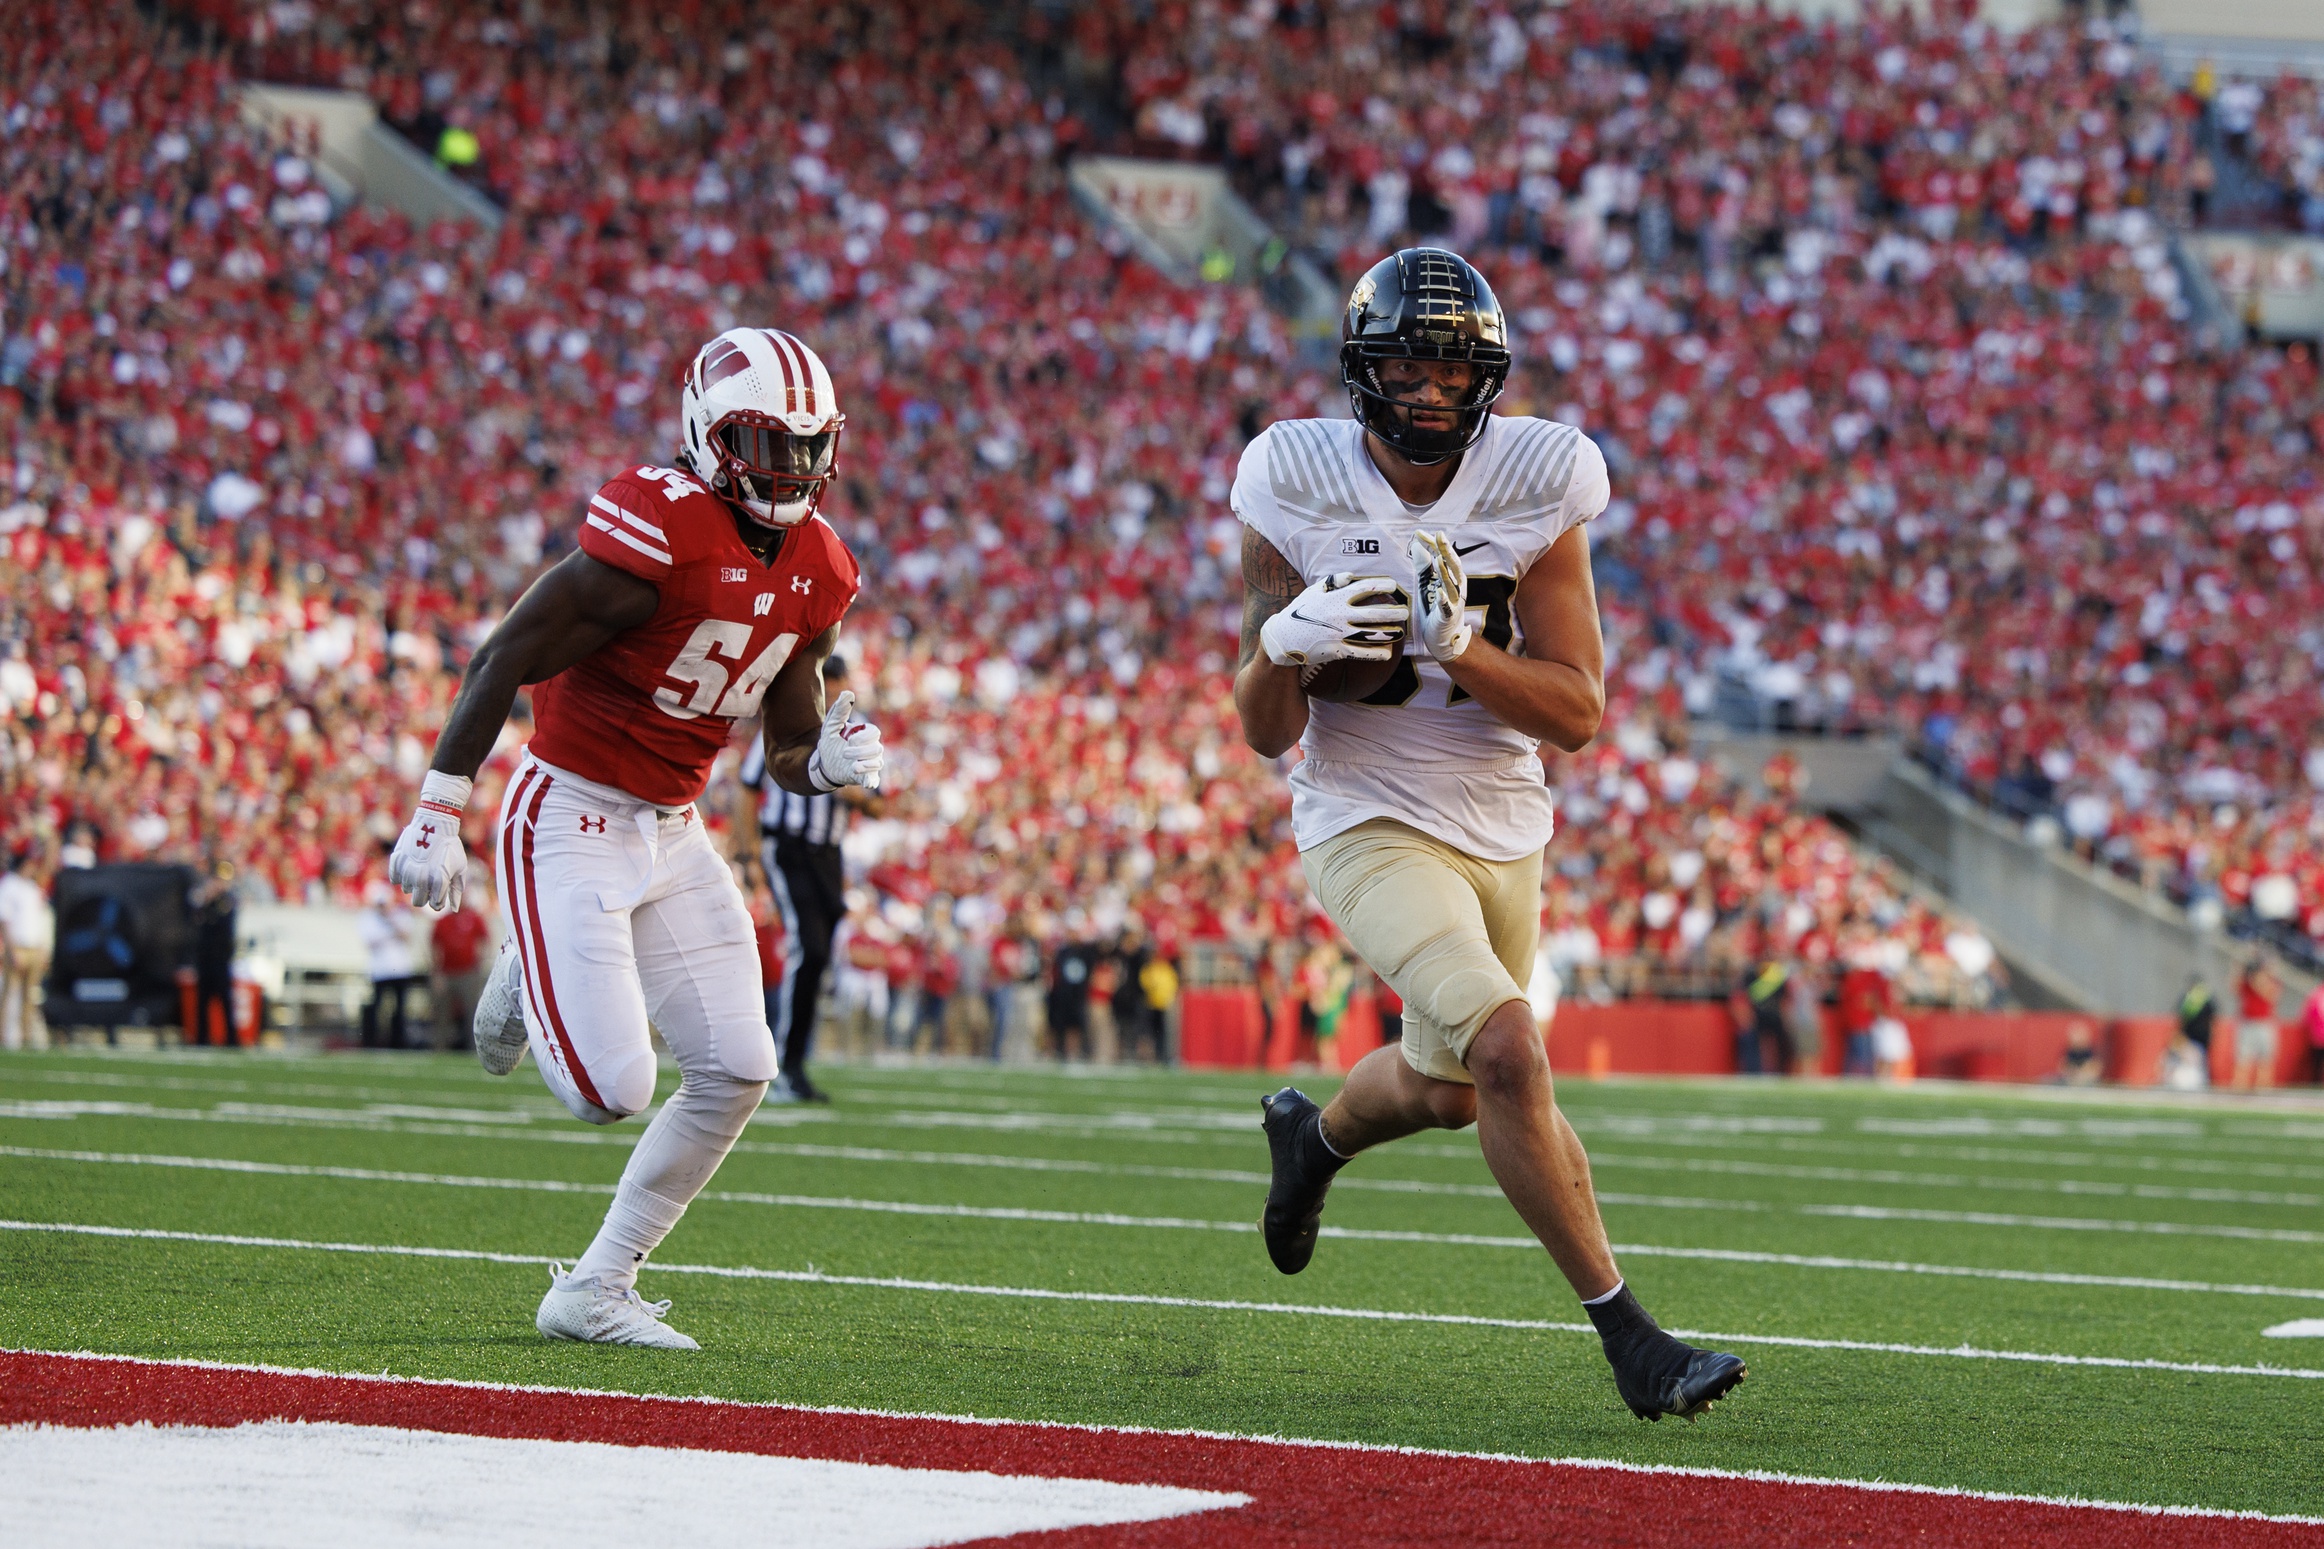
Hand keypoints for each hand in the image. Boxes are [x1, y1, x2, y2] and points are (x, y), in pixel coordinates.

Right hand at [387, 772, 471, 910]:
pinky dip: (401, 876)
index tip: (439, 894)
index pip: (435, 905)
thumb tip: (454, 909)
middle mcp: (421, 877)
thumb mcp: (460, 868)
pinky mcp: (397, 861)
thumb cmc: (451, 847)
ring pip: (406, 890)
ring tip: (422, 870)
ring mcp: (407, 869)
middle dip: (424, 897)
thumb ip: (456, 890)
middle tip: (429, 887)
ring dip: (414, 884)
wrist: (435, 824)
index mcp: (439, 880)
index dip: (438, 902)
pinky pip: (395, 878)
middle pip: (418, 902)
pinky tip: (411, 866)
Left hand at [811, 690, 884, 791]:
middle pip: (877, 749)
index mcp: (866, 735)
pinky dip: (872, 780)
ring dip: (865, 764)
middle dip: (861, 751)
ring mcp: (870, 764)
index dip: (864, 737)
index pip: (874, 733)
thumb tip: (847, 693)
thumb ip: (839, 711)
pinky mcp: (865, 777)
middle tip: (845, 753)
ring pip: (877, 763)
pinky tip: (867, 783)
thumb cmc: (830, 743)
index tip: (849, 740)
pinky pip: (874, 779)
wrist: (823, 764)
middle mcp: (872, 749)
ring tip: (853, 766)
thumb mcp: (831, 726)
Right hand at [1259, 572, 1408, 667]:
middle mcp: (1339, 615)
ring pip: (1370, 633)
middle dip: (1392, 612)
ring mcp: (1338, 633)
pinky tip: (1387, 654)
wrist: (1282, 638)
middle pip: (1373, 613)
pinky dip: (1374, 654)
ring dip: (1389, 633)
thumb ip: (1332, 581)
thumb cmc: (1299, 612)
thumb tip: (1350, 576)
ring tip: (1401, 632)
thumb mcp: (1312, 591)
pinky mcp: (1335, 650)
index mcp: (1335, 598)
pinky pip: (1359, 653)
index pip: (1364, 588)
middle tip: (1406, 612)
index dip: (1381, 586)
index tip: (1394, 586)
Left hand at [1408, 531, 1471, 661]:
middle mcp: (1456, 588)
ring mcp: (1454, 603)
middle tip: (1439, 535)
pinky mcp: (1448, 617)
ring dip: (1445, 573)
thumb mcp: (1427, 585)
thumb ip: (1423, 567)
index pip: (1443, 556)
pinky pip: (1447, 608)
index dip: (1432, 545)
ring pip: (1452, 585)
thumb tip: (1416, 545)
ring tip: (1439, 559)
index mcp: (1451, 578)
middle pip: (1453, 566)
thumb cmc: (1436, 610)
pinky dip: (1444, 600)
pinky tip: (1439, 592)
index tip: (1419, 533)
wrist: (1445, 639)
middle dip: (1447, 551)